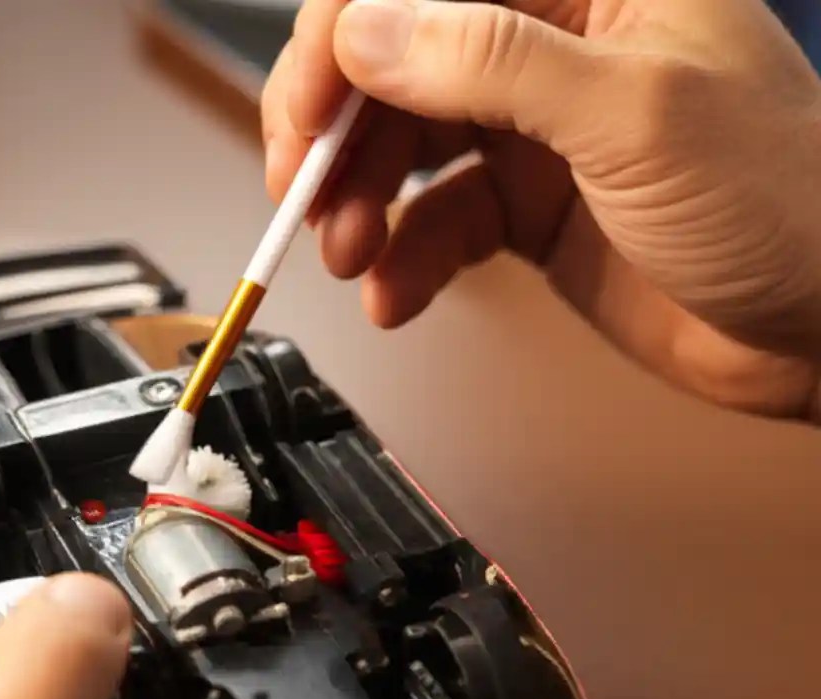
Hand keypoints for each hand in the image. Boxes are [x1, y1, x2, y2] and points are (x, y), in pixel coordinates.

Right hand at [264, 0, 820, 421]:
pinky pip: (435, 219)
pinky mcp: (528, 206)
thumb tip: (370, 33)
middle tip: (300, 188)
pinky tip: (394, 291)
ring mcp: (536, 128)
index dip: (349, 33)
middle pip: (397, 58)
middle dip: (336, 127)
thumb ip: (492, 62)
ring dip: (357, 200)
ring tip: (346, 252)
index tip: (310, 108)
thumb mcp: (636, 115)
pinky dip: (402, 258)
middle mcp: (552, 45)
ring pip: (403, 141)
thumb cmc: (789, 204)